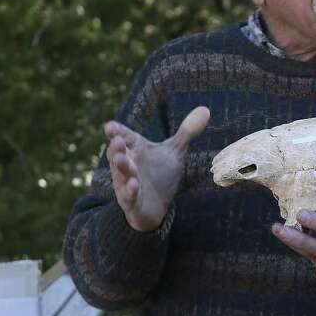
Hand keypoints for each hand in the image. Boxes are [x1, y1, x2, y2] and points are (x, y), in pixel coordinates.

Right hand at [104, 107, 209, 231]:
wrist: (157, 206)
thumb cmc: (161, 174)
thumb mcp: (174, 152)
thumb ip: (186, 131)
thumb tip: (205, 109)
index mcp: (134, 149)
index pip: (122, 136)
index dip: (116, 131)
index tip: (110, 126)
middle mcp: (127, 165)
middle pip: (117, 154)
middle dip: (116, 147)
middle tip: (117, 140)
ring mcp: (126, 184)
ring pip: (121, 175)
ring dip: (121, 166)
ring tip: (120, 159)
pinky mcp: (131, 202)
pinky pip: (129, 197)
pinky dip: (130, 191)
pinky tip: (134, 184)